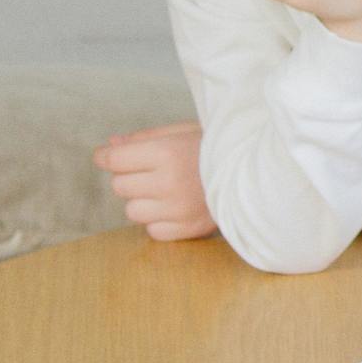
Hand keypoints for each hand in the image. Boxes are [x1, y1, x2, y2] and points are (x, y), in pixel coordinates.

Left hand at [95, 120, 214, 242]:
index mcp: (167, 153)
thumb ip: (144, 138)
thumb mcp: (181, 132)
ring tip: (163, 190)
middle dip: (128, 177)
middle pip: (120, 186)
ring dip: (142, 201)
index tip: (105, 156)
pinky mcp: (188, 229)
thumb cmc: (215, 147)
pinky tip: (174, 207)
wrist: (257, 172)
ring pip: (132, 211)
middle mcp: (169, 183)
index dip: (105, 157)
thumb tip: (110, 145)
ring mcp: (178, 209)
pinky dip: (158, 220)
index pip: (115, 160)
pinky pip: (153, 231)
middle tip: (148, 170)